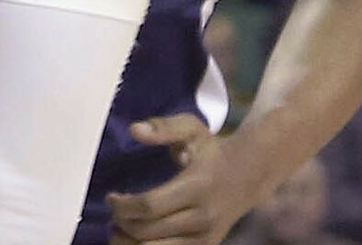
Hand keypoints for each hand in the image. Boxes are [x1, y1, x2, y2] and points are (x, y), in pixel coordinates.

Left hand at [105, 117, 265, 244]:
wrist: (250, 174)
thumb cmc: (213, 150)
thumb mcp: (191, 130)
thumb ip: (164, 128)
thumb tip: (134, 129)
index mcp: (197, 186)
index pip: (150, 206)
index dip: (123, 206)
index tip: (111, 197)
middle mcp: (203, 217)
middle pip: (148, 232)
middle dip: (122, 224)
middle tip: (115, 212)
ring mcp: (205, 238)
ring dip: (130, 243)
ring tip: (121, 228)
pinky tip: (137, 237)